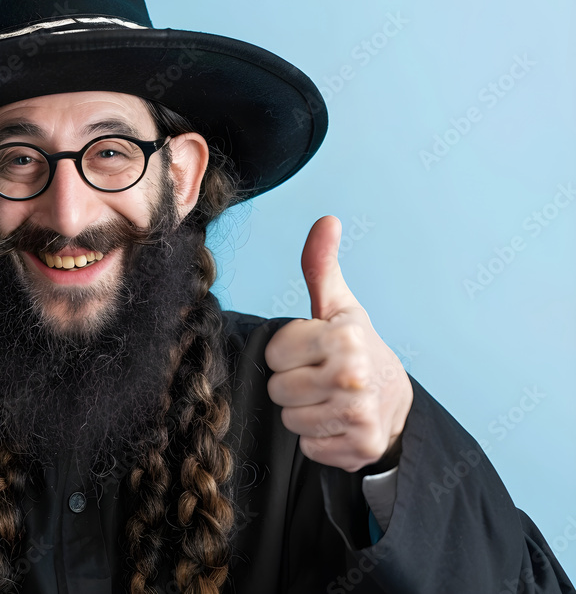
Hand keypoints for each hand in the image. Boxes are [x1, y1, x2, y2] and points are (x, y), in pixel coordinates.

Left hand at [265, 216, 412, 472]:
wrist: (394, 399)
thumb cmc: (354, 346)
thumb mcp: (337, 306)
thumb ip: (321, 266)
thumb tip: (326, 219)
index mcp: (344, 337)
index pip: (274, 354)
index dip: (287, 353)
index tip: (311, 351)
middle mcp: (353, 377)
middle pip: (278, 390)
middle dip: (293, 384)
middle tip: (320, 377)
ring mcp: (358, 415)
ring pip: (290, 420)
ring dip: (304, 413)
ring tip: (328, 399)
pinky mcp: (359, 448)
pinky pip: (307, 446)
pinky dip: (319, 438)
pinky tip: (338, 422)